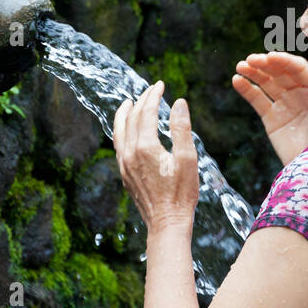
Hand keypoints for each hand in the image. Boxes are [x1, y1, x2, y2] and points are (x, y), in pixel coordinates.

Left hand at [113, 81, 198, 235]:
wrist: (166, 223)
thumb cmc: (181, 193)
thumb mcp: (188, 158)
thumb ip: (181, 128)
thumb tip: (179, 102)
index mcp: (145, 146)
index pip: (146, 112)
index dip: (153, 96)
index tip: (160, 84)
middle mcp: (129, 153)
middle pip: (131, 118)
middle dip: (141, 101)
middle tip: (151, 90)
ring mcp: (124, 164)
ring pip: (119, 131)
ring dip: (124, 114)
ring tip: (128, 103)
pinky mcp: (124, 174)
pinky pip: (119, 145)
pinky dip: (122, 130)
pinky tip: (128, 131)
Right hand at [232, 52, 307, 165]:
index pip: (298, 69)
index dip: (284, 61)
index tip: (269, 57)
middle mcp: (299, 94)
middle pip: (280, 72)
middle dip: (266, 64)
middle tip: (250, 60)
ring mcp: (284, 105)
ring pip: (267, 83)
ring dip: (254, 72)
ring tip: (240, 66)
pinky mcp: (271, 118)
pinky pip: (257, 99)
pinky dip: (247, 89)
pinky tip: (237, 80)